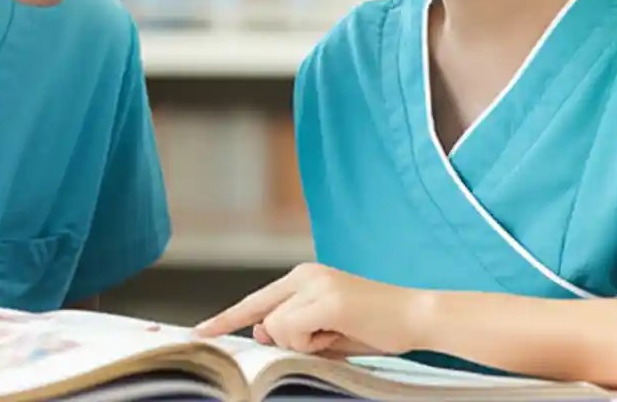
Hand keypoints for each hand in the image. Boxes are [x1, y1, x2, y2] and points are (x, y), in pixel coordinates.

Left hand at [192, 263, 427, 356]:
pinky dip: (312, 343)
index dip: (226, 319)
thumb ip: (292, 328)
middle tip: (328, 338)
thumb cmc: (375, 327)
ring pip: (275, 327)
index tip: (200, 332)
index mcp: (303, 277)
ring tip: (338, 335)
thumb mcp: (326, 331)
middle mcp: (304, 274)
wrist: (416, 317)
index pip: (256, 301)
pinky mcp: (325, 298)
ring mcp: (314, 283)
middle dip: (287, 340)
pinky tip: (339, 333)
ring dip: (305, 343)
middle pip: (263, 317)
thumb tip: (261, 332)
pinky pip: (292, 330)